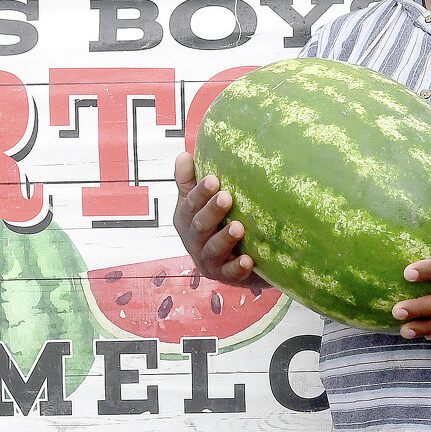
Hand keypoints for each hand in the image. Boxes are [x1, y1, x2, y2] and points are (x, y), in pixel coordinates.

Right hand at [170, 151, 269, 290]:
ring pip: (213, 250)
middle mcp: (193, 241)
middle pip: (200, 227)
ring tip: (239, 227)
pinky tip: (248, 260)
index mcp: (186, 219)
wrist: (239, 257)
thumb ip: (191, 182)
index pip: (190, 204)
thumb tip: (182, 155)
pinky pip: (230, 273)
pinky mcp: (225, 276)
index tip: (214, 179)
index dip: (200, 192)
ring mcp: (208, 261)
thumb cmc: (218, 221)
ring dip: (225, 239)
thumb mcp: (202, 202)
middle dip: (212, 212)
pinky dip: (238, 267)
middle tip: (227, 197)